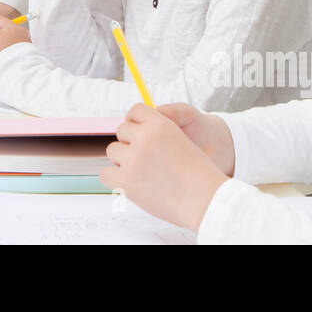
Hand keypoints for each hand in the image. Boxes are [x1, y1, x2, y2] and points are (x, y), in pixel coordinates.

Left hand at [100, 103, 230, 231]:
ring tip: (142, 175)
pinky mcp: (125, 180)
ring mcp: (133, 158)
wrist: (205, 200)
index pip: (135, 111)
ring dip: (122, 161)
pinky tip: (131, 185)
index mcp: (160, 123)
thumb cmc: (198, 175)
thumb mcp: (182, 141)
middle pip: (121, 131)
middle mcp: (144, 137)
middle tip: (144, 160)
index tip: (139, 135)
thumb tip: (134, 130)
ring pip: (112, 151)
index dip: (135, 123)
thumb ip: (159, 134)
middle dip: (129, 144)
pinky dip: (115, 180)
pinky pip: (105, 174)